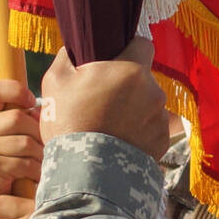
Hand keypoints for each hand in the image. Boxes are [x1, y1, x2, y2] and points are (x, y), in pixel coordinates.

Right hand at [0, 80, 42, 218]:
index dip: (15, 90)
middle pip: (17, 118)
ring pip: (24, 142)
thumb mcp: (15, 141)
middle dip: (39, 133)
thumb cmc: (9, 169)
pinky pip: (23, 163)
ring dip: (41, 155)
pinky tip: (37, 177)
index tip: (31, 101)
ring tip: (45, 164)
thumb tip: (45, 111)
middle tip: (47, 147)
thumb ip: (26, 122)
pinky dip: (36, 171)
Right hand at [39, 37, 168, 160]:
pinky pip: (153, 127)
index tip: (117, 58)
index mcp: (131, 70)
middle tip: (103, 99)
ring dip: (135, 108)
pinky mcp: (162, 140)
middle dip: (127, 84)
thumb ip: (67, 56)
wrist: (86, 173)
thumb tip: (73, 48)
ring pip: (149, 103)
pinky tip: (120, 139)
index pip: (143, 44)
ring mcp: (160, 117)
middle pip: (142, 78)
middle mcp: (152, 90)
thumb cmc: (68, 123)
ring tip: (110, 124)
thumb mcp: (55, 82)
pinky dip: (140, 131)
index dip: (129, 48)